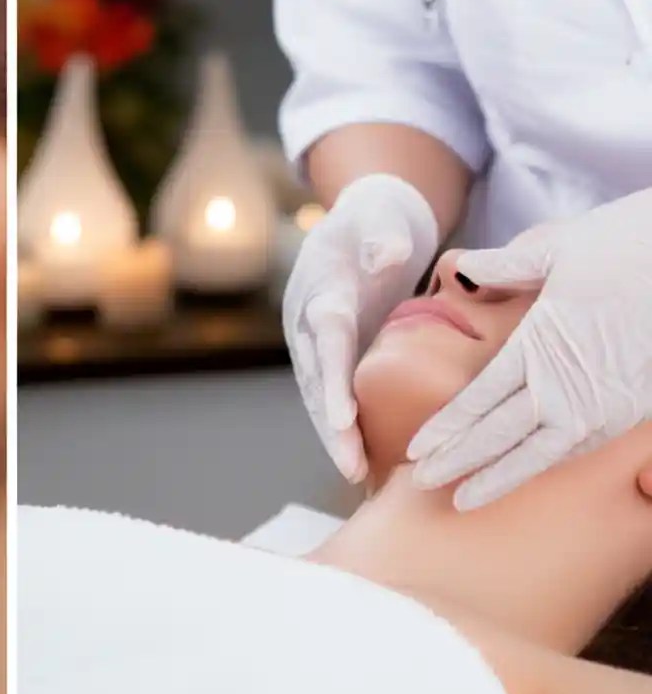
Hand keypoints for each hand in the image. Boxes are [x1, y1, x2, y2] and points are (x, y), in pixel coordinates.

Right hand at [284, 174, 439, 481]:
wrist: (360, 222)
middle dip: (331, 426)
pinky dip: (344, 426)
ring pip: (320, 395)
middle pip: (317, 380)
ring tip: (358, 474)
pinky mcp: (329, 355)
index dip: (334, 381)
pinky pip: (333, 395)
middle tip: (351, 465)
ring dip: (336, 435)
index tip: (344, 420)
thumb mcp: (380, 218)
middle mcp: (307, 323)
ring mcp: (313, 342)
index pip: (327, 341)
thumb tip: (387, 256)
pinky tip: (364, 459)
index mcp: (320, 291)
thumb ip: (382, 237)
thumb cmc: (376, 219)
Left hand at [409, 189, 651, 509]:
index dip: (448, 427)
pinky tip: (519, 476)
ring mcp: (600, 402)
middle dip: (459, 460)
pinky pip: (578, 448)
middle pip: (500, 433)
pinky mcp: (628, 411)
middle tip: (423, 481)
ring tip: (464, 499)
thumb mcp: (558, 249)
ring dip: (499, 477)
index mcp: (541, 344)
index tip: (418, 448)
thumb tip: (461, 267)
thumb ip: (506, 266)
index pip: (481, 397)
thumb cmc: (626, 247)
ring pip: (539, 453)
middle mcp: (567, 382)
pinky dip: (544, 465)